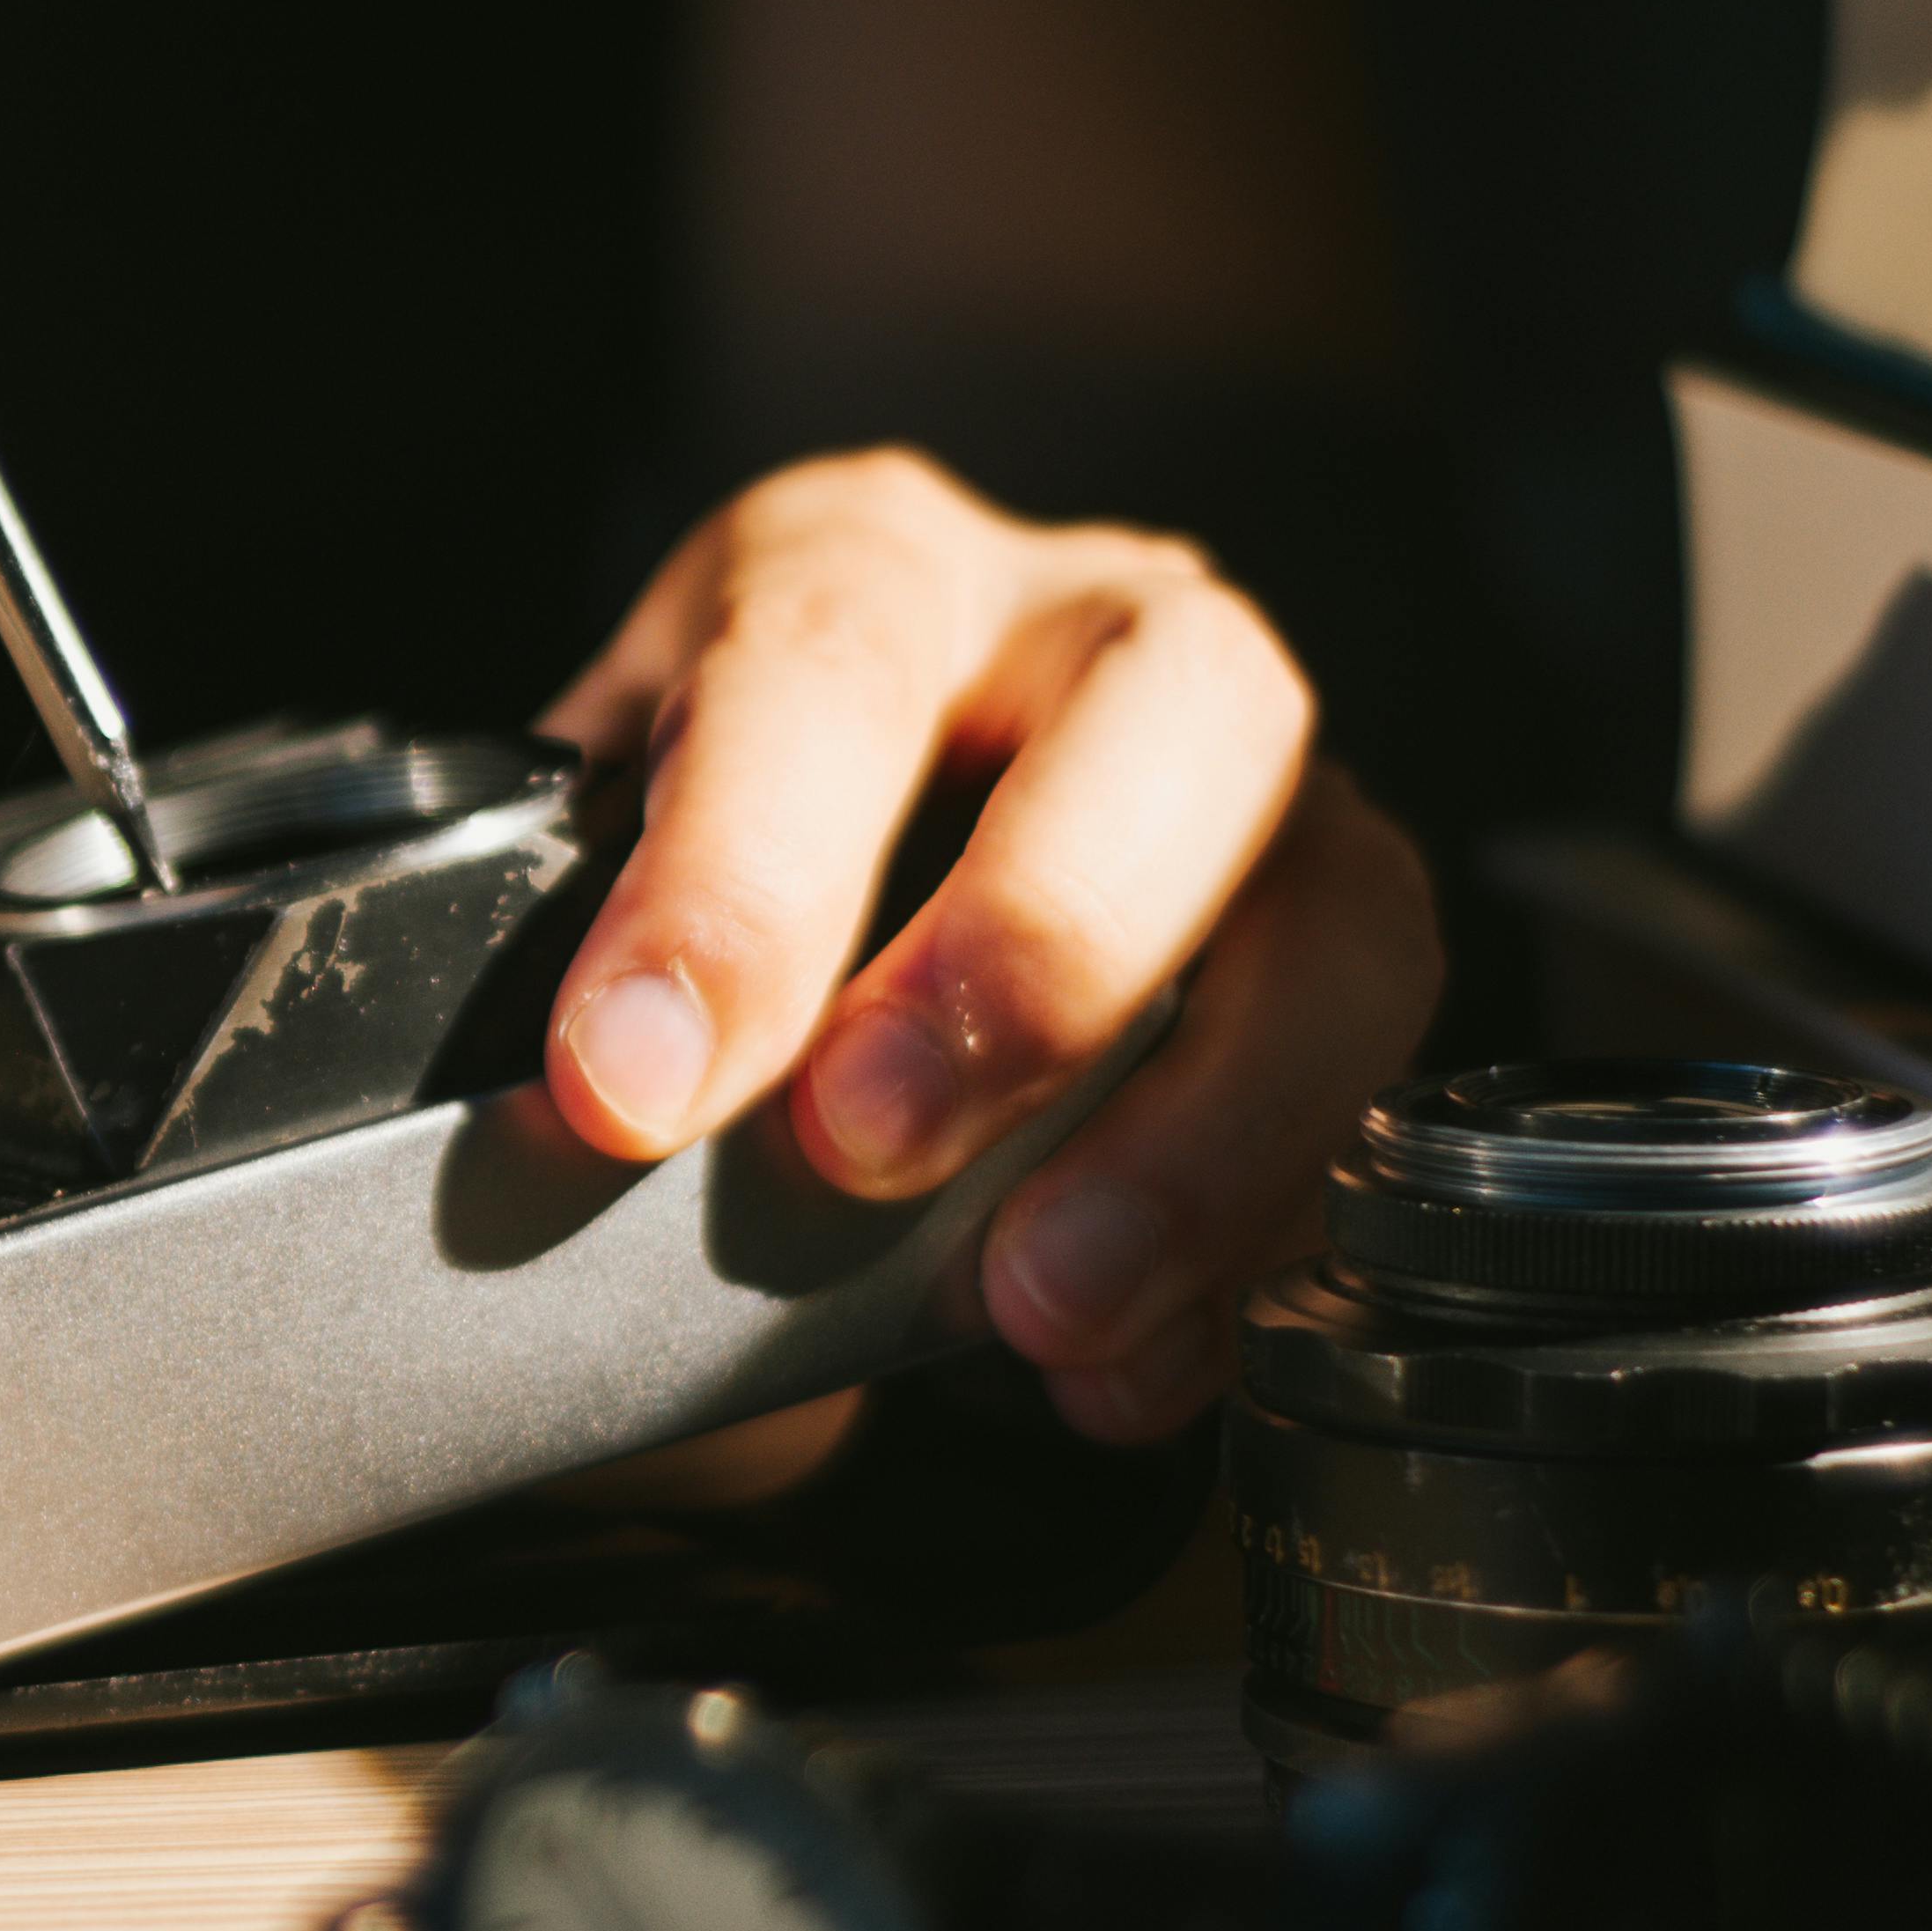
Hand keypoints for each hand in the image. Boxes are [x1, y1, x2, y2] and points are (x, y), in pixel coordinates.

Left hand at [539, 450, 1441, 1444]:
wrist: (836, 894)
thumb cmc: (717, 866)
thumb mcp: (595, 859)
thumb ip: (571, 962)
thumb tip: (560, 1135)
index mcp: (871, 564)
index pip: (826, 660)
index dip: (739, 882)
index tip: (630, 1088)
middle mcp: (1100, 632)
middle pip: (1180, 707)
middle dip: (1035, 948)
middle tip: (867, 1147)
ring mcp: (1266, 791)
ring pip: (1344, 911)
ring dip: (1196, 1134)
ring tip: (1033, 1310)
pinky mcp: (1348, 964)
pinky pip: (1371, 1103)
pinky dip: (1246, 1257)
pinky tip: (1114, 1366)